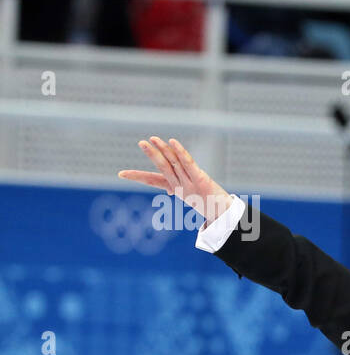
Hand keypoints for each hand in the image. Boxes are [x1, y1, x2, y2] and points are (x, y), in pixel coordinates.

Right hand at [119, 136, 233, 226]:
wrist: (224, 215)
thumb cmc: (209, 204)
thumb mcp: (191, 197)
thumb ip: (179, 189)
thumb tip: (168, 190)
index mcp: (175, 188)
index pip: (153, 180)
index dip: (138, 177)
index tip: (121, 174)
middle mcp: (181, 184)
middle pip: (163, 166)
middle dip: (152, 154)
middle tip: (141, 143)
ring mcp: (190, 182)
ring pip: (173, 163)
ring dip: (163, 150)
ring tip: (152, 139)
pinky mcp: (201, 179)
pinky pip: (188, 163)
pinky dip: (180, 152)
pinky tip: (172, 142)